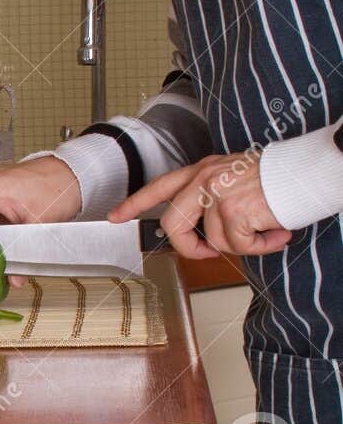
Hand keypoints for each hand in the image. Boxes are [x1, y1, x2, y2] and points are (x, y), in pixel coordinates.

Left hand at [108, 152, 291, 258]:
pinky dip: (261, 245)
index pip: (160, 187)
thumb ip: (213, 199)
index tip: (116, 216)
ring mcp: (217, 194)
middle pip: (173, 225)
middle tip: (210, 253)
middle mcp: (205, 179)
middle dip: (190, 248)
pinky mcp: (234, 210)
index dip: (135, 203)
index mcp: (202, 170)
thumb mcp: (235, 178)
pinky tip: (275, 231)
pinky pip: (239, 246)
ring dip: (244, 244)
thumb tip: (206, 234)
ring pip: (215, 241)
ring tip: (265, 229)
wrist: (306, 170)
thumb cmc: (277, 177)